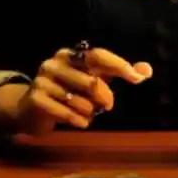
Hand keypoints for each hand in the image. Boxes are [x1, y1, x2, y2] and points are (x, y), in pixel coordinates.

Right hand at [15, 46, 152, 135]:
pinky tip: (81, 122)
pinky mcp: (37, 99)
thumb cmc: (68, 91)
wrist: (31, 109)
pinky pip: (67, 114)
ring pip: (81, 102)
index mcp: (71, 54)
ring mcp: (43, 80)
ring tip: (86, 114)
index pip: (98, 56)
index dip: (119, 66)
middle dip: (105, 98)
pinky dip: (79, 121)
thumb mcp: (93, 78)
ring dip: (90, 113)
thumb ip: (119, 73)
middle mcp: (55, 63)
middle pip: (93, 82)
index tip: (137, 79)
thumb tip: (147, 71)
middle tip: (106, 106)